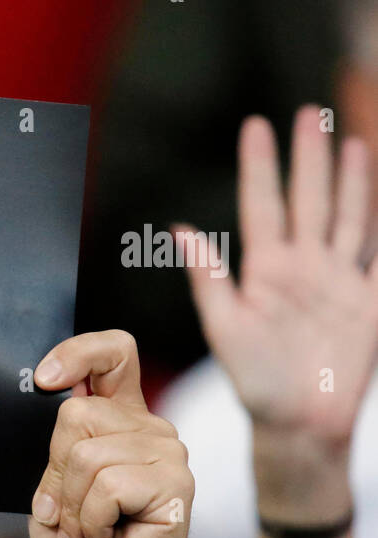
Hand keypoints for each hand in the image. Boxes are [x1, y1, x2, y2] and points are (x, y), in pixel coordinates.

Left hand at [29, 330, 192, 537]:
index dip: (79, 353)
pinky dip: (90, 522)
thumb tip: (61, 404)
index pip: (114, 355)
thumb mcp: (52, 491)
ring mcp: (169, 455)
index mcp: (121, 420)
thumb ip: (59, 450)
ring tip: (85, 534)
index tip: (46, 378)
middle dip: (56, 472)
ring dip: (71, 506)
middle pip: (77, 414)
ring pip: (87, 454)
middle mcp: (152, 430)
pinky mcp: (176, 486)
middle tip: (67, 514)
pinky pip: (108, 486)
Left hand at [179, 107, 377, 448]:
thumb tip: (179, 232)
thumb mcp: (224, 329)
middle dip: (309, 158)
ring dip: (350, 181)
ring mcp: (339, 281)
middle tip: (307, 113)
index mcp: (265, 270)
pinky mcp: (369, 302)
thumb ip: (208, 279)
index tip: (255, 125)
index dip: (260, 166)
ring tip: (349, 141)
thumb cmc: (254, 381)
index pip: (262, 205)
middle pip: (308, 200)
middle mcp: (303, 267)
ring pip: (348, 217)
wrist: (298, 424)